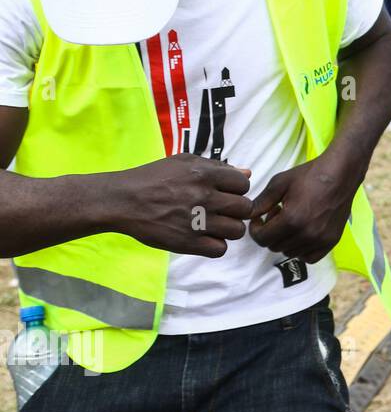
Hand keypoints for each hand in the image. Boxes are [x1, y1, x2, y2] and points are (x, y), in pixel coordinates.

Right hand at [116, 155, 253, 258]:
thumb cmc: (153, 178)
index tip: (225, 193)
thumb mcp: (184, 162)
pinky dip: (215, 245)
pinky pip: (220, 249)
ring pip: (237, 230)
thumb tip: (247, 173)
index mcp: (205, 174)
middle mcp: (204, 197)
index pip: (244, 184)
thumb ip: (218, 167)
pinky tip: (204, 237)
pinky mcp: (188, 243)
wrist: (122, 201)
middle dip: (236, 209)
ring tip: (212, 224)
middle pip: (245, 208)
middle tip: (220, 210)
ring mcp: (197, 221)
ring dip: (228, 229)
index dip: (237, 189)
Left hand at [248, 155, 357, 262]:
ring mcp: (321, 240)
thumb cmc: (309, 175)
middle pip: (274, 247)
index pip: (261, 239)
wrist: (341, 173)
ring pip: (290, 252)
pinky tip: (302, 233)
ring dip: (285, 240)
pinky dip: (301, 249)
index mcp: (291, 220)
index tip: (259, 218)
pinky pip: (309, 257)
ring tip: (291, 221)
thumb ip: (260, 202)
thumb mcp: (279, 183)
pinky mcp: (331, 241)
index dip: (255, 229)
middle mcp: (307, 234)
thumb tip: (246, 216)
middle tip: (277, 215)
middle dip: (270, 233)